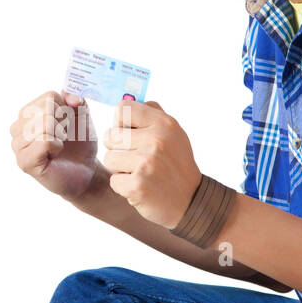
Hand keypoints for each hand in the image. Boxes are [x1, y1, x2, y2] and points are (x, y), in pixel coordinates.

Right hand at [10, 89, 100, 201]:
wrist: (85, 172)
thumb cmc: (80, 144)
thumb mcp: (81, 116)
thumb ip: (76, 99)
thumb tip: (70, 96)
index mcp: (27, 113)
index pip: (49, 97)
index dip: (66, 109)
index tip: (67, 124)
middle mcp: (17, 127)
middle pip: (46, 109)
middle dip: (63, 123)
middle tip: (64, 137)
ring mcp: (18, 145)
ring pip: (44, 124)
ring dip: (60, 135)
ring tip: (60, 145)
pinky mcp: (24, 162)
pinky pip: (44, 141)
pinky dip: (56, 146)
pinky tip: (55, 153)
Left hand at [101, 99, 200, 228]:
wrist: (192, 201)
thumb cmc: (177, 165)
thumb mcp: (174, 133)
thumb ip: (152, 115)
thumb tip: (127, 101)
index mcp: (164, 124)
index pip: (122, 109)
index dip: (120, 123)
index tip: (129, 135)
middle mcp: (156, 140)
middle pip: (110, 135)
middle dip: (118, 149)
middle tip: (136, 159)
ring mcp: (147, 163)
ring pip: (109, 158)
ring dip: (120, 169)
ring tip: (140, 173)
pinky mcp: (138, 185)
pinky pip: (114, 181)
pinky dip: (124, 187)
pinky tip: (141, 188)